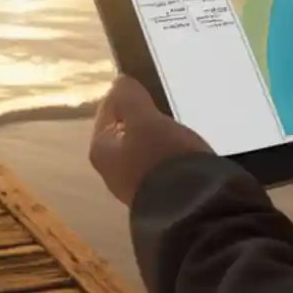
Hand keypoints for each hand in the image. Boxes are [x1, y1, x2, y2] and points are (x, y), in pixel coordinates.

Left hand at [90, 76, 212, 206]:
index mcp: (101, 149)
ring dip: (160, 139)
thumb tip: (120, 82)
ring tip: (181, 132)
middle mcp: (111, 170)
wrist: (192, 209)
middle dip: (146, 119)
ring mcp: (134, 186)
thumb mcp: (145, 120)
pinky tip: (187, 154)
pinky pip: (160, 166)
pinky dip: (171, 157)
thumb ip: (130, 98)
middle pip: (126, 131)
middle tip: (169, 110)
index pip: (108, 108)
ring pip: (145, 149)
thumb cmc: (163, 158)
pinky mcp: (157, 197)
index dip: (128, 95)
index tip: (151, 89)